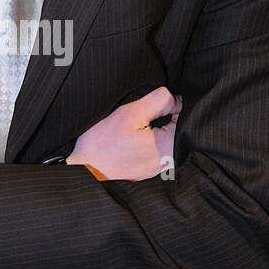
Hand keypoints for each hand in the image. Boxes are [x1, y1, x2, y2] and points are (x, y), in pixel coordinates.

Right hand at [67, 85, 181, 180]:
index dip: (171, 104)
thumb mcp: (131, 112)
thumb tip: (174, 99)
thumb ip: (158, 100)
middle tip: (140, 117)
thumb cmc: (102, 143)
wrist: (83, 169)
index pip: (185, 117)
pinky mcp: (147, 170)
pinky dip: (145, 140)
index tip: (154, 105)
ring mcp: (157, 168)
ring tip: (134, 129)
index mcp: (168, 148)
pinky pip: (154, 149)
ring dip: (153, 129)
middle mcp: (167, 162)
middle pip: (176, 128)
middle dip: (163, 117)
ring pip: (165, 138)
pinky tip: (130, 140)